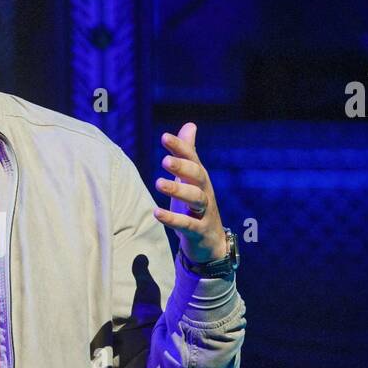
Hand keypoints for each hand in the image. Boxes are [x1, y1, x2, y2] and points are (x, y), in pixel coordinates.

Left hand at [152, 122, 228, 262]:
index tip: (164, 137)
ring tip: (158, 183)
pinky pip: (188, 224)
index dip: (180, 147)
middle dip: (183, 167)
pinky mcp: (200, 231)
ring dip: (178, 190)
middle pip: (198, 176)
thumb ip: (189, 154)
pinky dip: (173, 219)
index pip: (193, 159)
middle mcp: (205, 193)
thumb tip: (190, 125)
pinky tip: (156, 213)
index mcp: (200, 179)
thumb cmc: (195, 207)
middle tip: (165, 160)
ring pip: (196, 199)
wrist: (210, 243)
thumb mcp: (190, 179)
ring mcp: (205, 213)